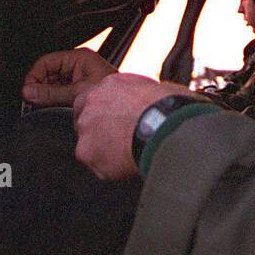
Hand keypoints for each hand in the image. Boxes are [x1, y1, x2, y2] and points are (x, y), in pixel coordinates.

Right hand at [22, 47, 115, 104]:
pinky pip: (62, 92)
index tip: (27, 91)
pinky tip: (56, 107)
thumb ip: (50, 93)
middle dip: (40, 87)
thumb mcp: (76, 93)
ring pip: (54, 84)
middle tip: (34, 101)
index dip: (34, 76)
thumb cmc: (111, 95)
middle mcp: (78, 65)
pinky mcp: (82, 89)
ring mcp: (80, 76)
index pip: (46, 62)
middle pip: (48, 73)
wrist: (129, 110)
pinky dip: (56, 100)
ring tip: (47, 105)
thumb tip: (28, 92)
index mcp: (78, 58)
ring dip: (48, 95)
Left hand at [73, 74, 192, 180]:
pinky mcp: (86, 151)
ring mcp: (86, 128)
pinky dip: (111, 170)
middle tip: (122, 142)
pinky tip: (129, 164)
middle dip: (101, 133)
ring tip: (130, 154)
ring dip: (106, 152)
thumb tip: (150, 102)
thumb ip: (139, 96)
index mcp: (109, 85)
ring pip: (90, 145)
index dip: (105, 114)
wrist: (164, 126)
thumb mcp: (154, 89)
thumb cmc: (168, 107)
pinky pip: (97, 166)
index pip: (95, 99)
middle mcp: (91, 103)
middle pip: (87, 121)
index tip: (116, 123)